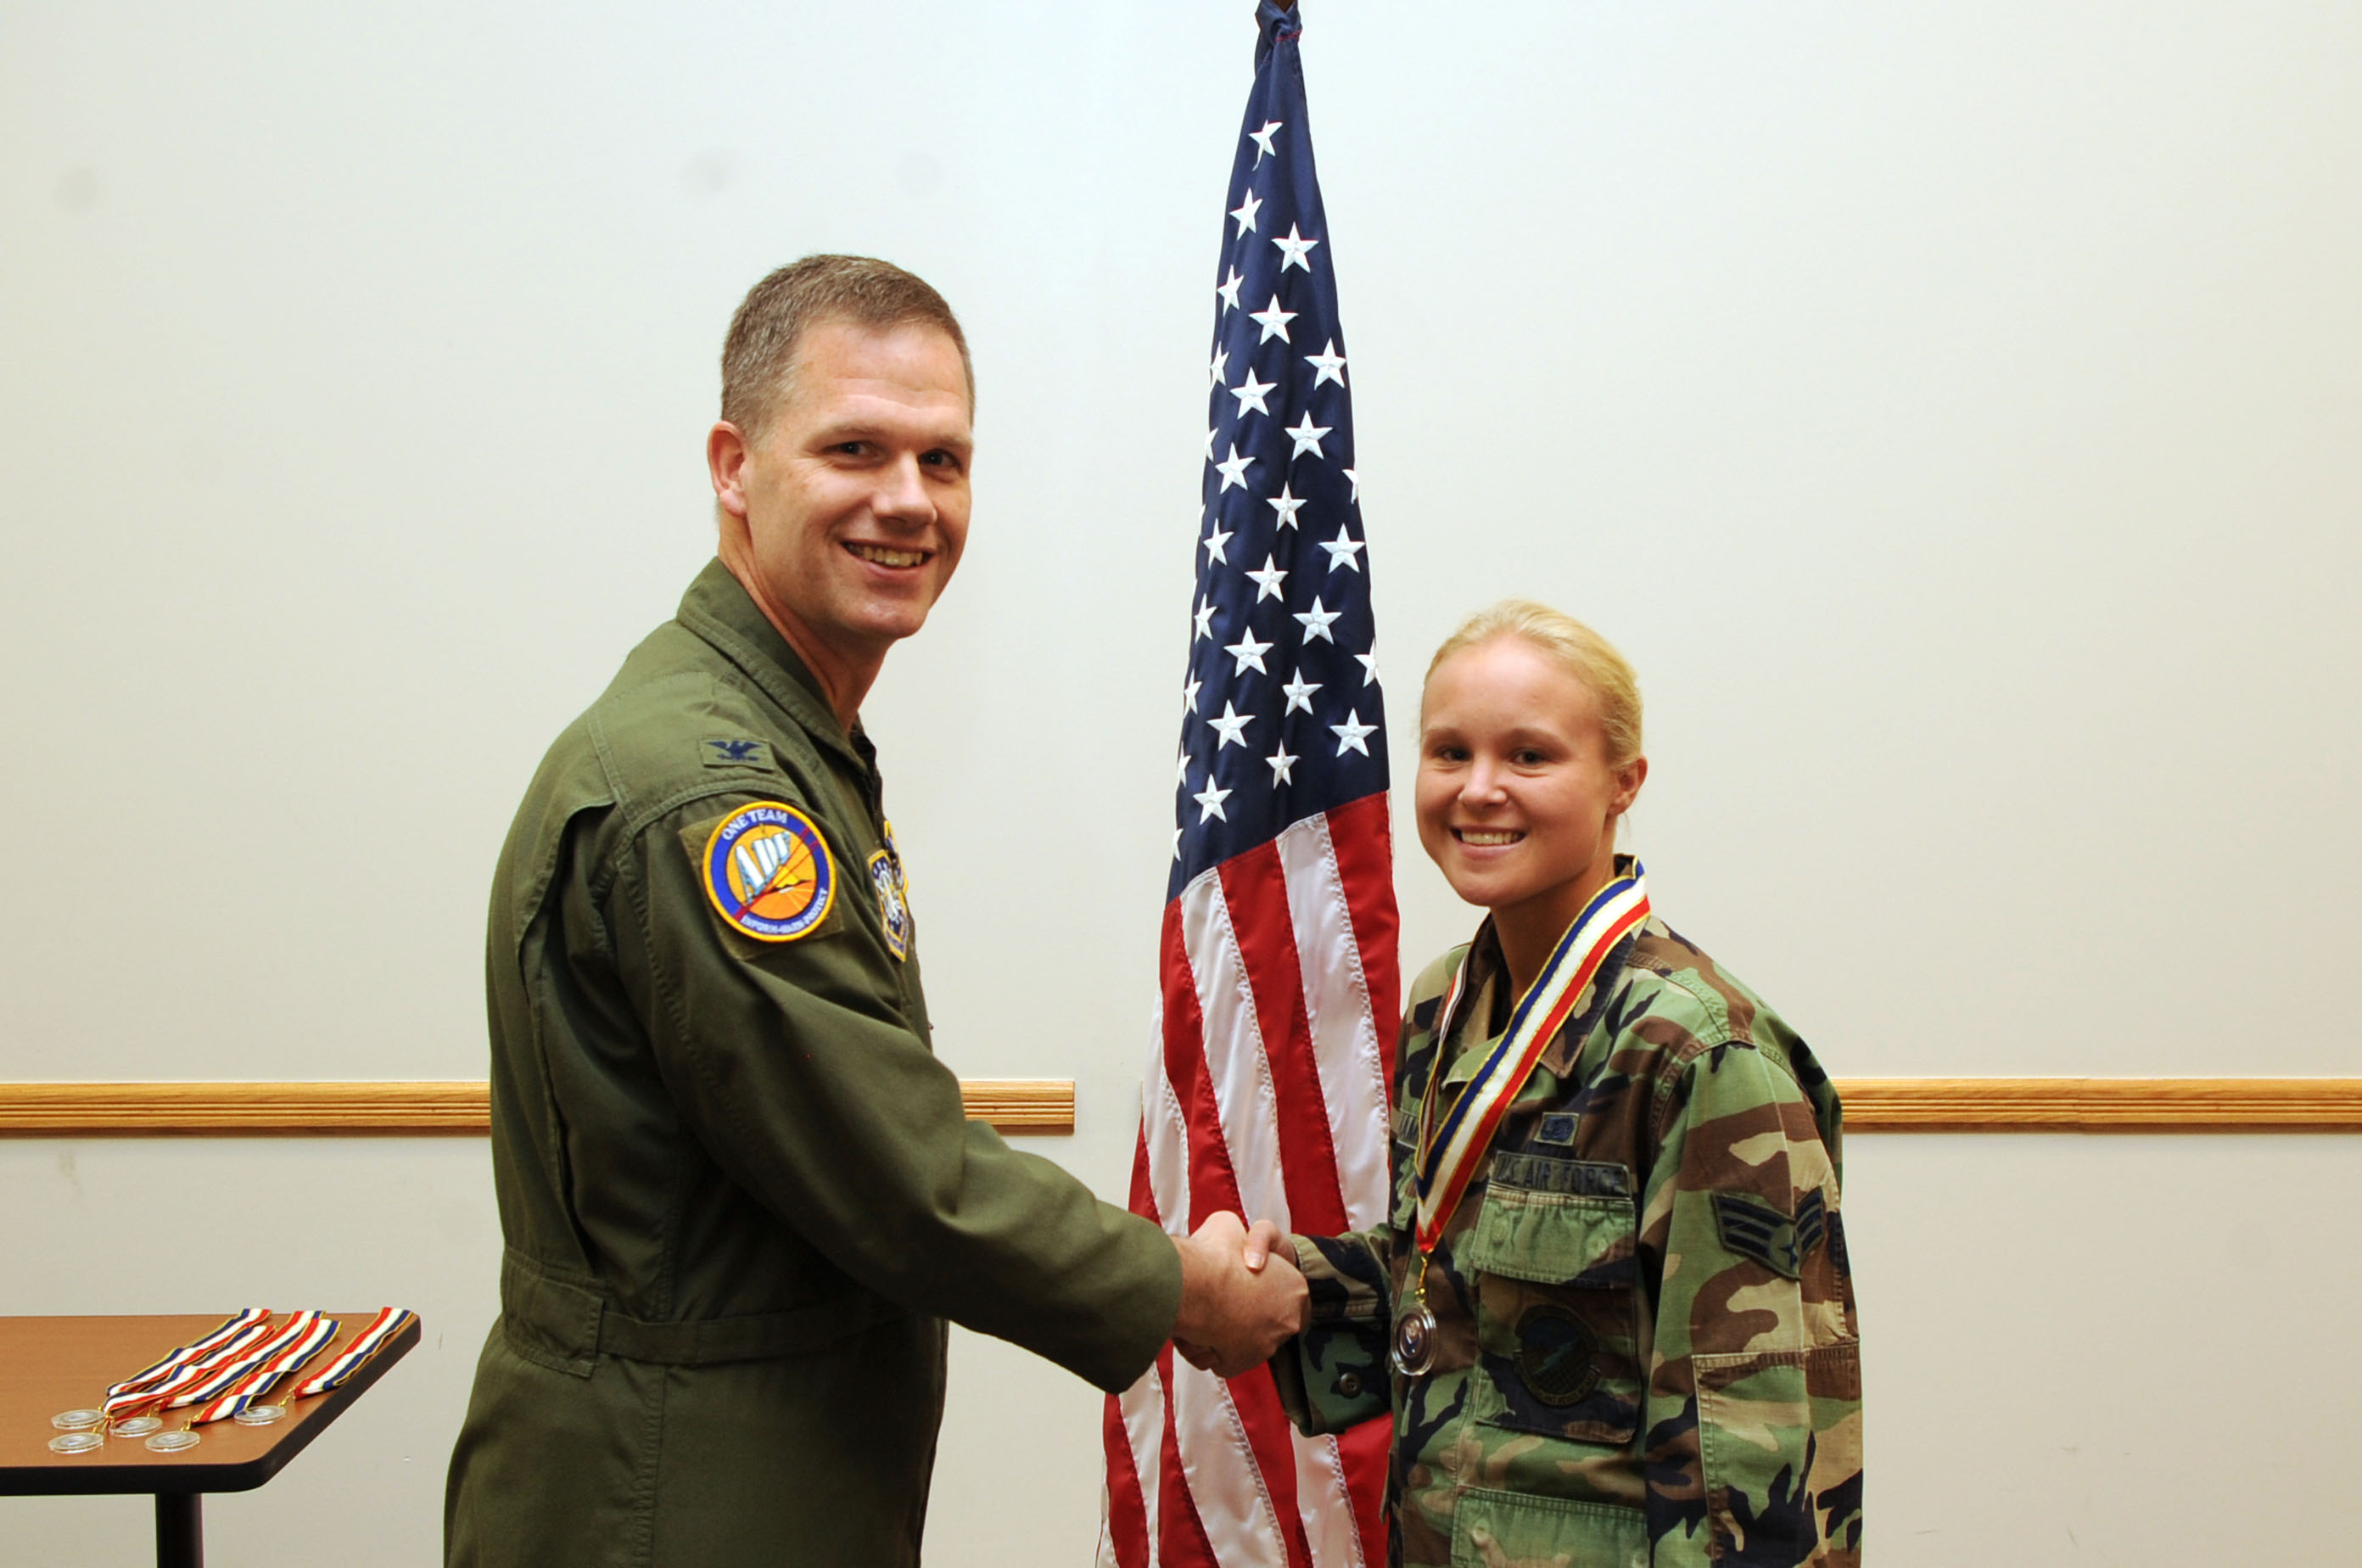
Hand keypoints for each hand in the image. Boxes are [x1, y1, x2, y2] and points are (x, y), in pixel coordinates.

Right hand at [1169, 1211, 1309, 1377]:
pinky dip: (1212, 1350)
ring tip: (1208, 1314)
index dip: (1266, 1289)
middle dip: (1248, 1315)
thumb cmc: (1215, 1253)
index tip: (1246, 1285)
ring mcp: (1265, 1346)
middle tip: (1224, 1301)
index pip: (1289, 1297)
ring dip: (1229, 1333)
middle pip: (1268, 1322)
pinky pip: (1224, 1360)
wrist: (1192, 1284)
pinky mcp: (1239, 1364)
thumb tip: (1237, 1241)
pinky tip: (1200, 1331)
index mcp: (1296, 1288)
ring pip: (1244, 1343)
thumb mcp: (1231, 1226)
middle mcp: (1288, 1321)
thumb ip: (1243, 1240)